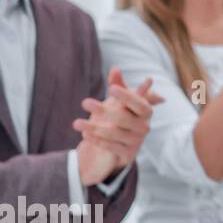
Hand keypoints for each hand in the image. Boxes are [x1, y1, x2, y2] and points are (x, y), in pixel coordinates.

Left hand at [74, 68, 163, 185]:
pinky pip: (111, 146)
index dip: (127, 96)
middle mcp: (145, 126)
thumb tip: (115, 68)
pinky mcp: (128, 154)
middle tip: (84, 102)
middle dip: (103, 110)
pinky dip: (97, 140)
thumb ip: (118, 85)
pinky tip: (85, 134)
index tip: (111, 89)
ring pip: (114, 133)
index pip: (140, 103)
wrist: (120, 145)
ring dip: (94, 127)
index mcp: (146, 111)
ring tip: (76, 123)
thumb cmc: (121, 116)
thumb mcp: (118, 100)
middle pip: (124, 118)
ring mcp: (137, 141)